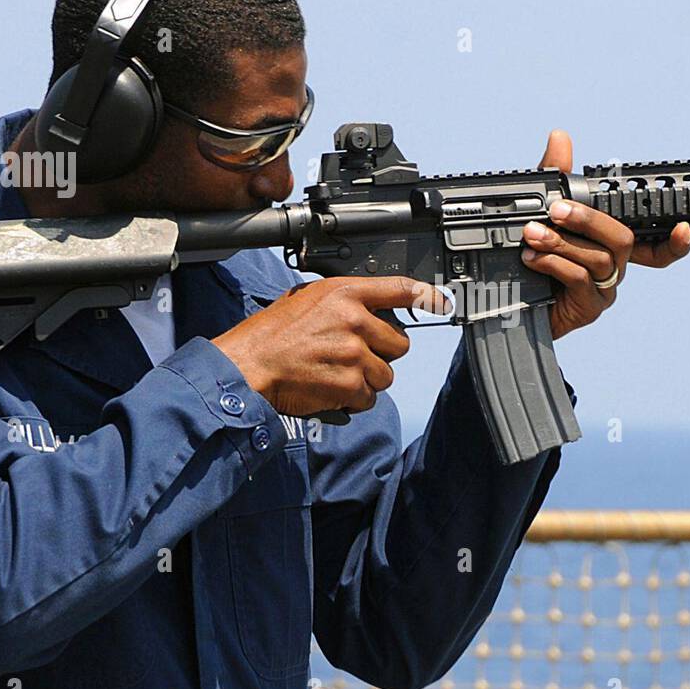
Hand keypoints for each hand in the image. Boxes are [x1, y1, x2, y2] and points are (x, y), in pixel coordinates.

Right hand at [213, 276, 444, 416]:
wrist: (247, 366)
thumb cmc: (271, 335)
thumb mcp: (306, 299)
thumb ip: (341, 301)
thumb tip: (368, 309)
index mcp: (344, 293)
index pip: (399, 288)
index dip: (426, 295)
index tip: (442, 300)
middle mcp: (354, 320)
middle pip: (400, 343)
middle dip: (381, 354)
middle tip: (351, 357)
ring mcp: (354, 353)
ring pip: (386, 375)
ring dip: (366, 381)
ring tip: (335, 374)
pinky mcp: (350, 384)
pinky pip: (369, 398)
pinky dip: (352, 401)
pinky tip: (329, 390)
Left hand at [522, 130, 689, 338]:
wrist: (506, 303)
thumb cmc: (532, 256)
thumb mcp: (543, 212)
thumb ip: (555, 177)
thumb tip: (561, 137)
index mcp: (611, 245)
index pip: (655, 244)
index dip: (675, 240)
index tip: (683, 227)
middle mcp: (613, 266)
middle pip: (623, 239)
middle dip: (589, 220)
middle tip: (556, 210)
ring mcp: (603, 289)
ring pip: (599, 258)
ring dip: (562, 242)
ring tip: (532, 235)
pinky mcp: (586, 307)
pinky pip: (580, 279)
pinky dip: (554, 263)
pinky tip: (532, 258)